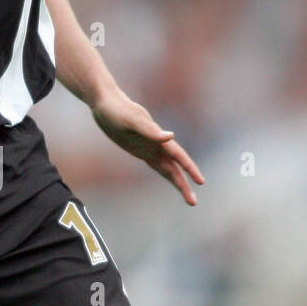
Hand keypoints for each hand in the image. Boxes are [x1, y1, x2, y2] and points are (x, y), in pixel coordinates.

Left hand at [91, 87, 203, 205]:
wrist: (105, 102)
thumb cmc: (117, 110)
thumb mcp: (131, 120)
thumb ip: (149, 130)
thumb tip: (170, 136)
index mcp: (157, 137)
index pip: (179, 156)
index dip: (190, 169)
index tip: (201, 182)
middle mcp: (156, 143)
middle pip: (175, 168)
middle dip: (185, 185)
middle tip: (193, 203)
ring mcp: (149, 147)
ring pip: (167, 168)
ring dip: (178, 181)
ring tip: (188, 197)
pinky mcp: (140, 148)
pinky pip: (156, 164)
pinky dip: (165, 172)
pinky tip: (170, 177)